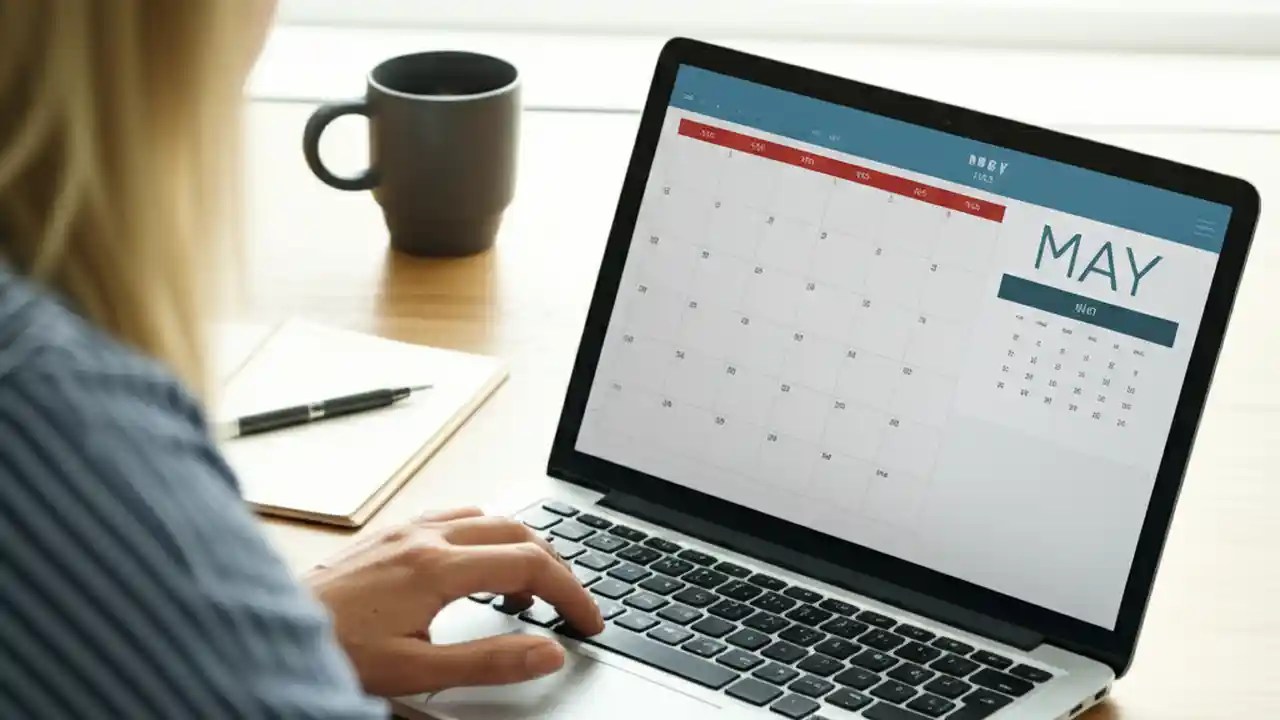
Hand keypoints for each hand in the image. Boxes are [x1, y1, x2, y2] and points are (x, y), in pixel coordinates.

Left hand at [305, 507, 603, 695]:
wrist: (264, 632)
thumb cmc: (333, 651)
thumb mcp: (417, 671)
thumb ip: (490, 662)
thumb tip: (548, 652)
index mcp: (437, 567)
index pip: (529, 566)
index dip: (571, 593)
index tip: (588, 621)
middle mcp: (424, 537)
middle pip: (517, 532)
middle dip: (556, 566)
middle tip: (573, 605)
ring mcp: (404, 530)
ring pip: (487, 518)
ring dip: (520, 547)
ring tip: (529, 592)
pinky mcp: (388, 534)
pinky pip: (454, 517)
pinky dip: (485, 537)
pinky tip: (476, 566)